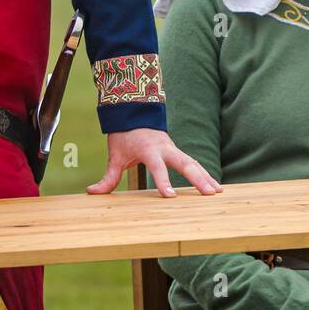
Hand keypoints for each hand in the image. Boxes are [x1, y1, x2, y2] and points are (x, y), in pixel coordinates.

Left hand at [86, 130, 221, 197]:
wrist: (134, 113)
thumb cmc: (124, 136)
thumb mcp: (114, 155)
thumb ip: (107, 177)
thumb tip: (91, 192)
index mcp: (148, 149)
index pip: (157, 167)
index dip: (163, 181)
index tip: (171, 196)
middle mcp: (165, 148)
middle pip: (184, 163)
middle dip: (197, 178)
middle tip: (208, 193)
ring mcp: (173, 148)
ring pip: (193, 162)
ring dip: (206, 176)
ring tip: (217, 192)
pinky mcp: (178, 151)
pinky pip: (194, 162)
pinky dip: (205, 173)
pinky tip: (215, 186)